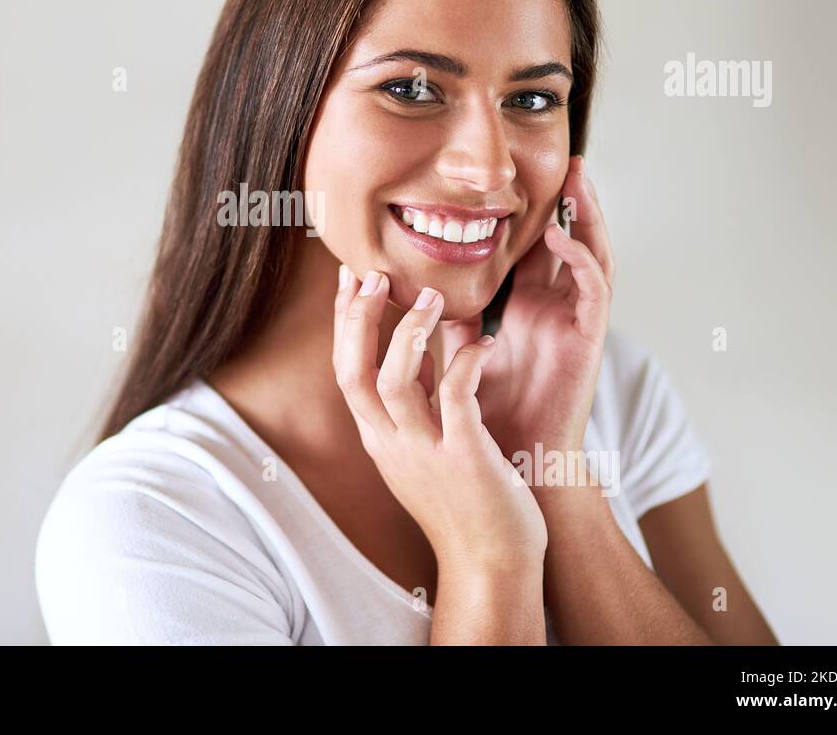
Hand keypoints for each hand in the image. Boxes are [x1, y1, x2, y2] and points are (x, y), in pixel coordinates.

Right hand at [332, 266, 546, 568]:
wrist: (492, 564)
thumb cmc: (467, 502)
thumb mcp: (428, 445)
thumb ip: (419, 397)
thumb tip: (416, 342)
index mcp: (379, 438)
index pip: (344, 370)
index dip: (344, 322)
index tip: (352, 278)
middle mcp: (391, 444)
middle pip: (351, 371)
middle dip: (358, 317)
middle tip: (374, 273)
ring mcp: (424, 452)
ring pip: (393, 380)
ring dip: (409, 332)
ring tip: (432, 295)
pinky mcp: (464, 457)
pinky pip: (456, 395)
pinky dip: (467, 361)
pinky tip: (488, 342)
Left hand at [473, 155, 615, 470]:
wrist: (515, 466)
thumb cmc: (489, 418)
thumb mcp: (461, 356)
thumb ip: (450, 321)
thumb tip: (416, 287)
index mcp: (528, 310)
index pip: (533, 248)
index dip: (528, 212)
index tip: (517, 175)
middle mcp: (556, 310)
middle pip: (568, 239)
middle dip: (568, 201)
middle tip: (564, 157)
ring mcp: (575, 322)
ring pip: (590, 254)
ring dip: (587, 214)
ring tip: (576, 175)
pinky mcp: (589, 340)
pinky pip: (594, 289)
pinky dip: (578, 259)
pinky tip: (559, 237)